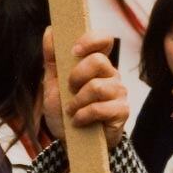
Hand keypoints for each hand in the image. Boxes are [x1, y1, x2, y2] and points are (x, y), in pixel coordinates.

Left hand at [42, 29, 126, 148]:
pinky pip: (101, 108)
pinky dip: (83, 116)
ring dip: (77, 101)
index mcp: (95, 63)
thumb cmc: (64, 110)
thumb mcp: (51, 83)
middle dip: (76, 77)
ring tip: (71, 111)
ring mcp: (118, 92)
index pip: (104, 39)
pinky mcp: (121, 111)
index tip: (74, 51)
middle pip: (99, 61)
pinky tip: (78, 121)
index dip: (91, 40)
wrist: (70, 142)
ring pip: (98, 87)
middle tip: (68, 90)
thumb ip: (51, 58)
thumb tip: (50, 30)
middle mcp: (110, 74)